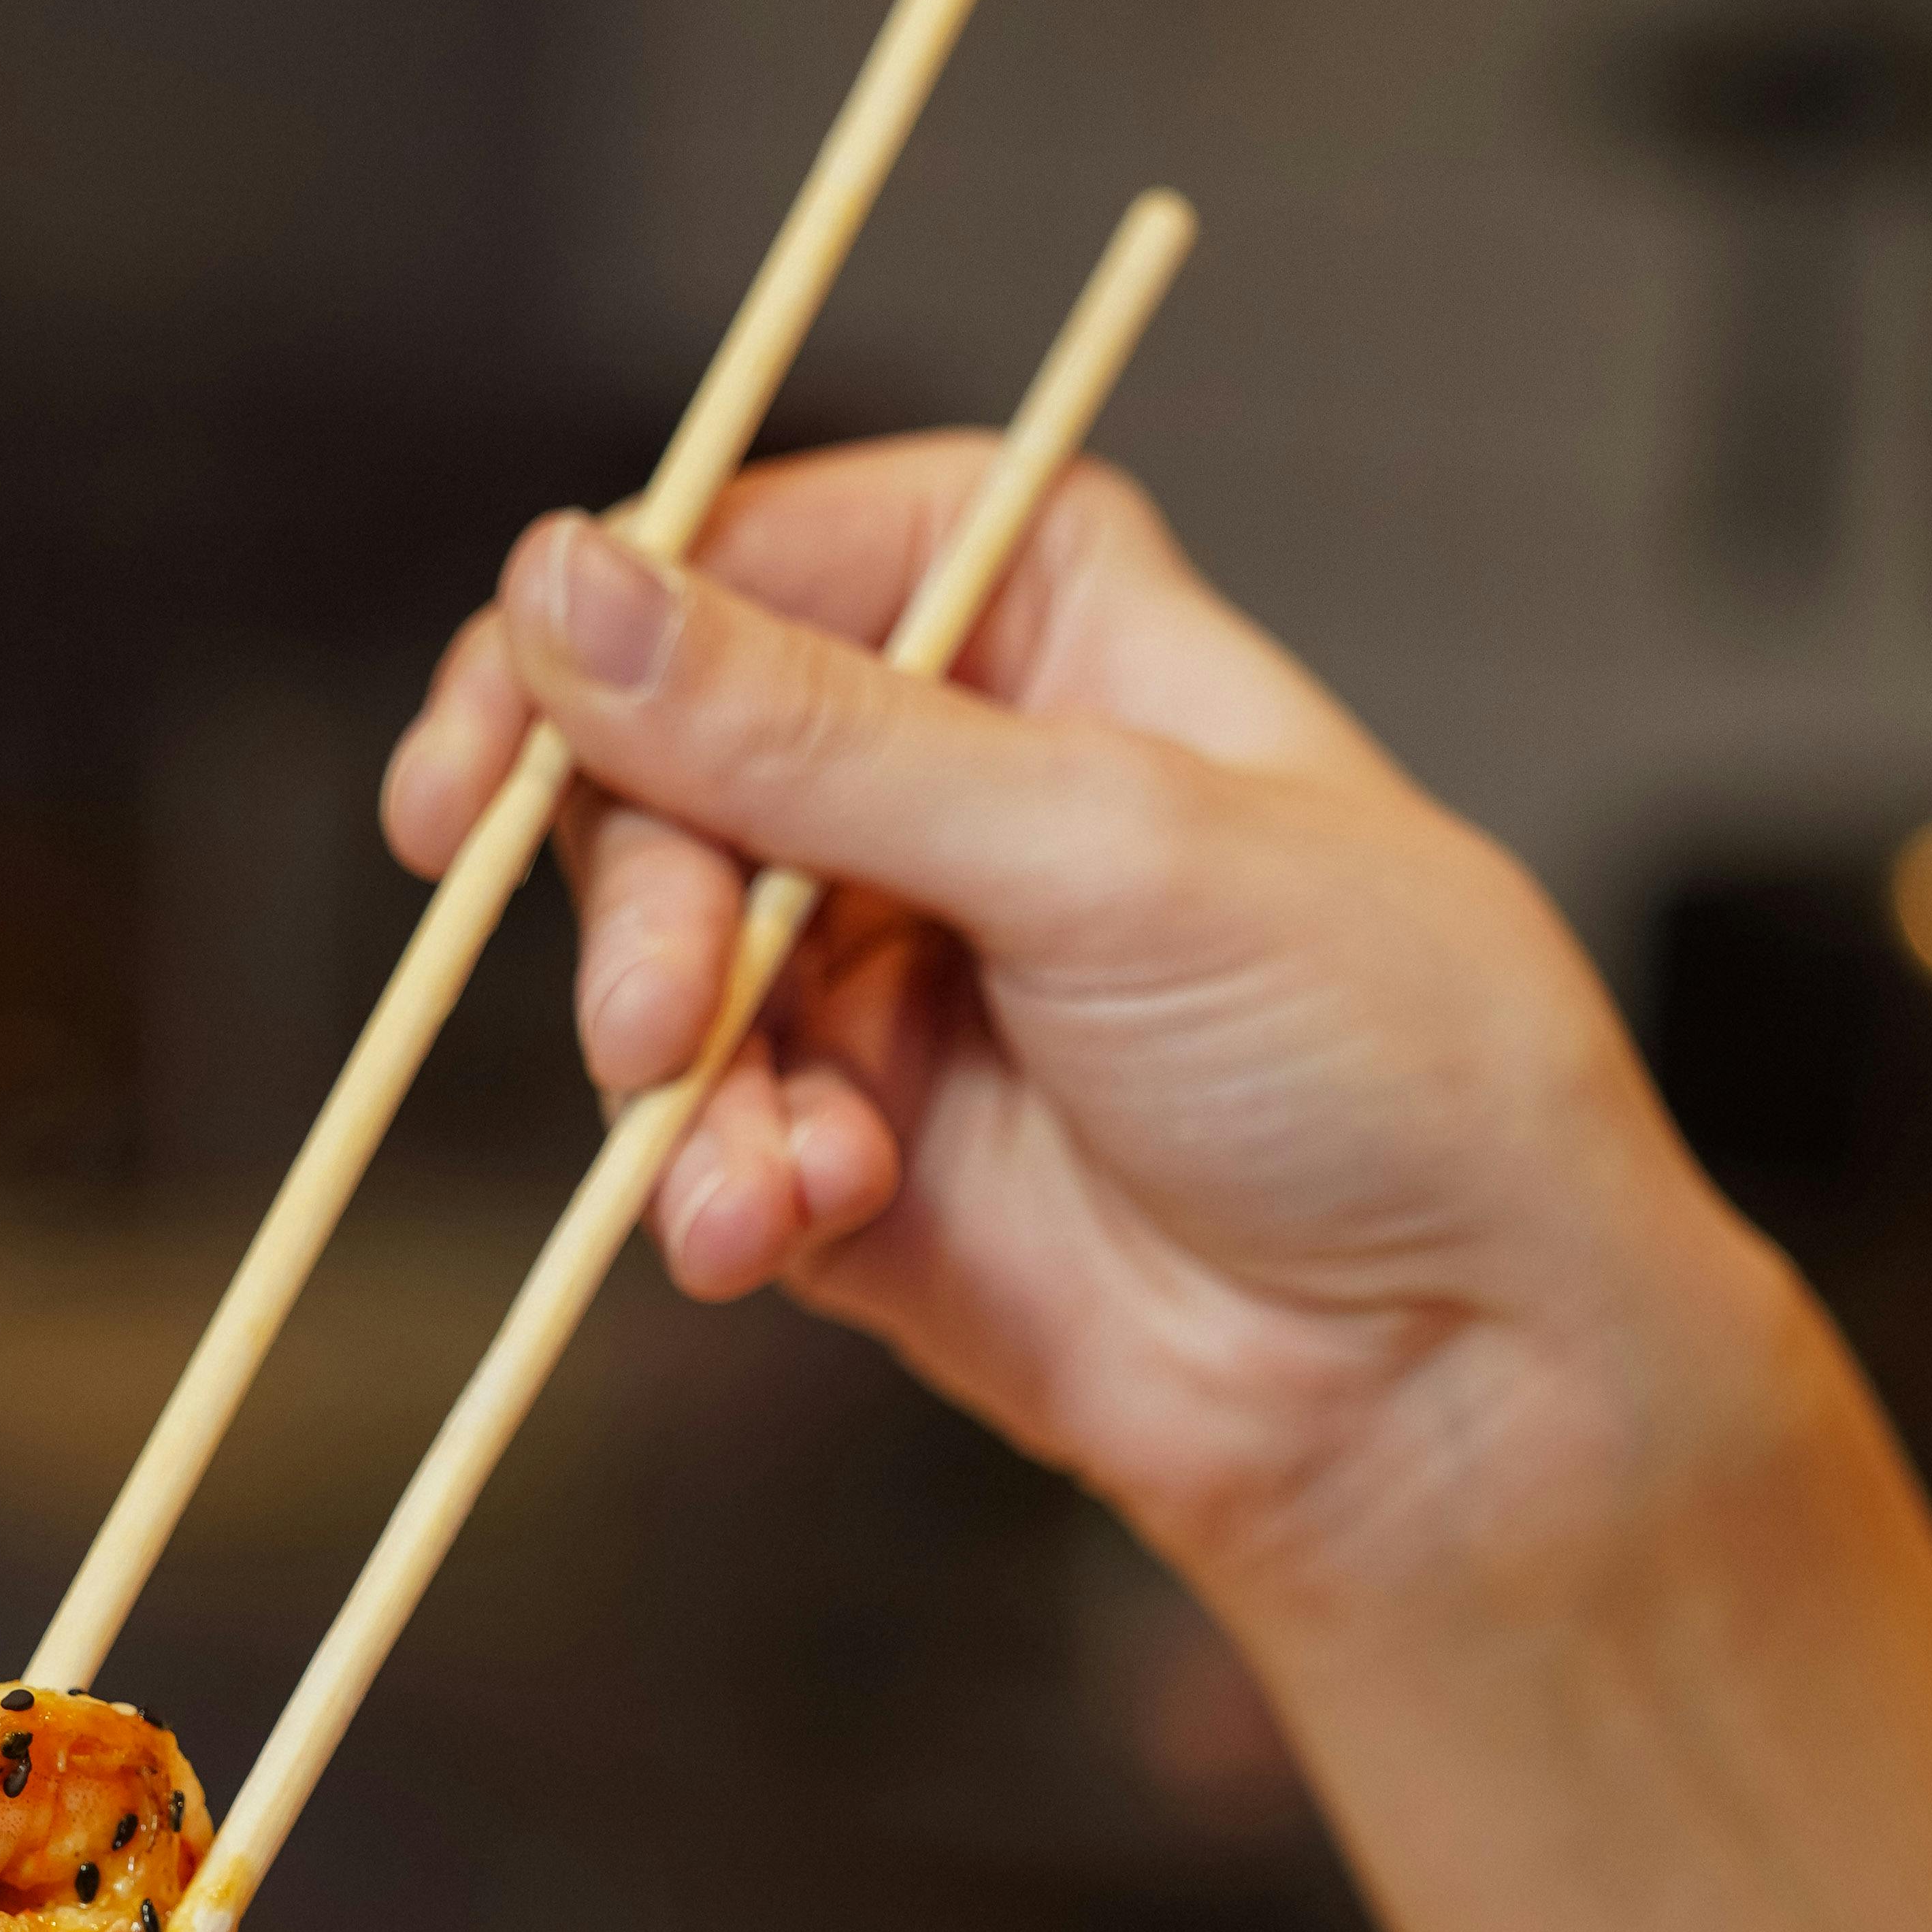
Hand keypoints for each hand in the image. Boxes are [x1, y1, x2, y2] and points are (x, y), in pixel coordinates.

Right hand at [381, 458, 1817, 1641]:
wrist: (1455, 1367)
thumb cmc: (1377, 1056)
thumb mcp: (1101, 847)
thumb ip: (814, 738)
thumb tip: (565, 592)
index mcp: (1029, 612)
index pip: (735, 565)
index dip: (582, 651)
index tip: (476, 766)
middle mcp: (937, 777)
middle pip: (657, 780)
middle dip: (636, 913)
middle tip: (652, 1025)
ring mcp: (887, 977)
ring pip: (655, 979)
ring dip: (676, 1087)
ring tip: (757, 1184)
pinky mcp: (854, 1162)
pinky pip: (703, 1147)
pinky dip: (718, 1192)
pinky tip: (790, 1233)